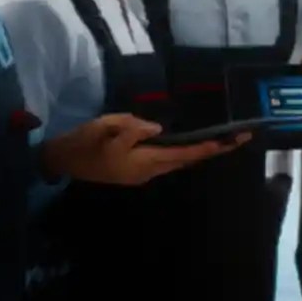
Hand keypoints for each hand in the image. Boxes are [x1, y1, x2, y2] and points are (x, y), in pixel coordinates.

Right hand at [42, 113, 248, 185]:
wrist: (62, 160)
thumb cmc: (83, 142)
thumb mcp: (106, 127)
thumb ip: (133, 128)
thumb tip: (158, 128)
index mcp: (144, 162)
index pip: (185, 155)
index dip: (210, 147)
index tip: (233, 140)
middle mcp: (149, 171)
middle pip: (187, 161)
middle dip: (213, 149)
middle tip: (239, 136)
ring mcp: (143, 173)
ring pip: (178, 162)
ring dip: (199, 152)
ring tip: (223, 139)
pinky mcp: (136, 170)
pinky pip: (167, 160)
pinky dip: (184, 152)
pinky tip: (191, 143)